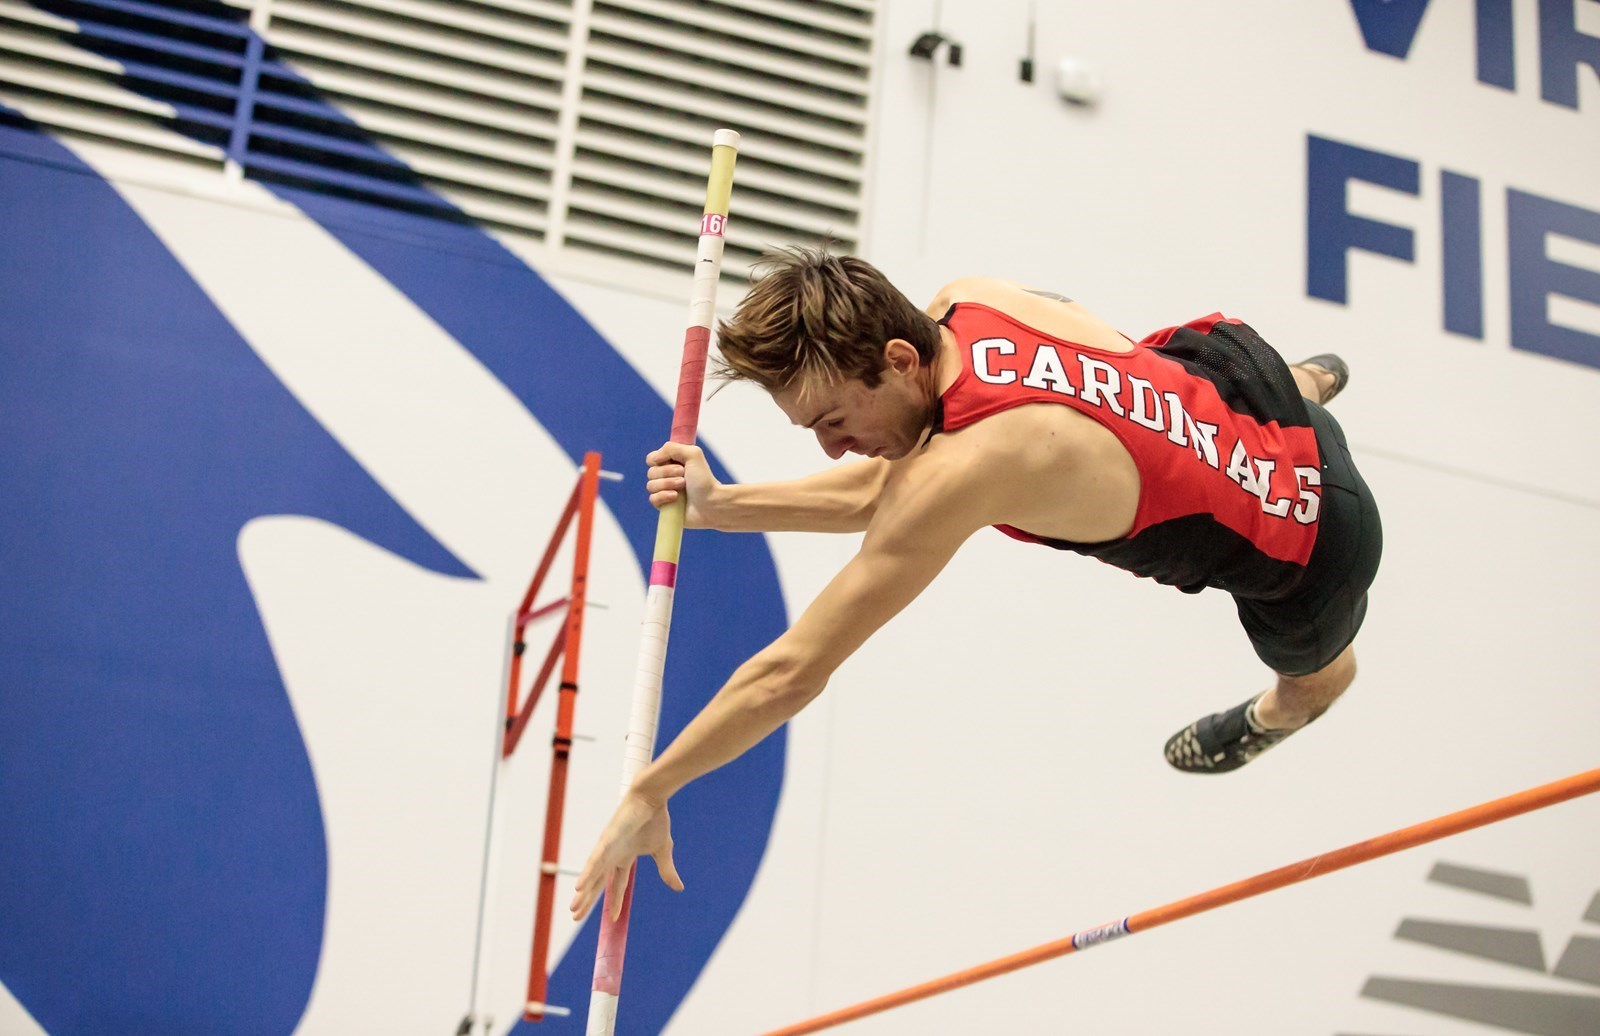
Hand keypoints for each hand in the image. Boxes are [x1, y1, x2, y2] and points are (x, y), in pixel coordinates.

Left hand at [569, 790, 683, 921]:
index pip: (617, 884)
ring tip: (574, 908)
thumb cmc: (655, 819)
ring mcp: (607, 848)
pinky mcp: (607, 841)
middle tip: (575, 917)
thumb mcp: (663, 851)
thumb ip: (667, 870)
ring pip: (592, 875)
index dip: (615, 901)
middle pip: (598, 883)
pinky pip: (595, 861)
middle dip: (587, 900)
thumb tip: (679, 888)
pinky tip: (580, 887)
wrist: (652, 798)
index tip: (613, 919)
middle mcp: (612, 855)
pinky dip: (587, 874)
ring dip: (584, 893)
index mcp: (625, 857)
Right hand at [645, 442, 722, 528]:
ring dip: (667, 484)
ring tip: (683, 486)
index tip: (670, 461)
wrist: (711, 502)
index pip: (651, 459)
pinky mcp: (664, 507)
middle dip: (667, 473)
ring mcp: (665, 492)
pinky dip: (664, 496)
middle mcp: (667, 477)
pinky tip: (675, 498)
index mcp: (672, 464)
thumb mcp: (692, 454)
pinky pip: (653, 499)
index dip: (657, 460)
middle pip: (651, 472)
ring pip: (651, 486)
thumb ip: (672, 448)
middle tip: (684, 475)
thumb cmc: (704, 479)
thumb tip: (654, 458)